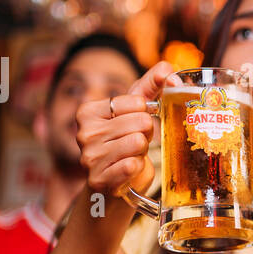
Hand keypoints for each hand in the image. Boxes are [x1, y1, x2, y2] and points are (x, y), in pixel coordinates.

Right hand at [76, 61, 174, 197]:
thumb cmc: (126, 142)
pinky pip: (133, 165)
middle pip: (140, 122)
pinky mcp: (99, 179)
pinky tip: (128, 170)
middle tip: (135, 143)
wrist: (116, 184)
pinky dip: (137, 167)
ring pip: (138, 142)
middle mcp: (84, 133)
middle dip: (146, 133)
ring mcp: (89, 158)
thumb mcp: (136, 111)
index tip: (135, 124)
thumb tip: (168, 69)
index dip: (145, 114)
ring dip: (142, 151)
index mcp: (88, 112)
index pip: (137, 102)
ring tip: (131, 155)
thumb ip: (151, 86)